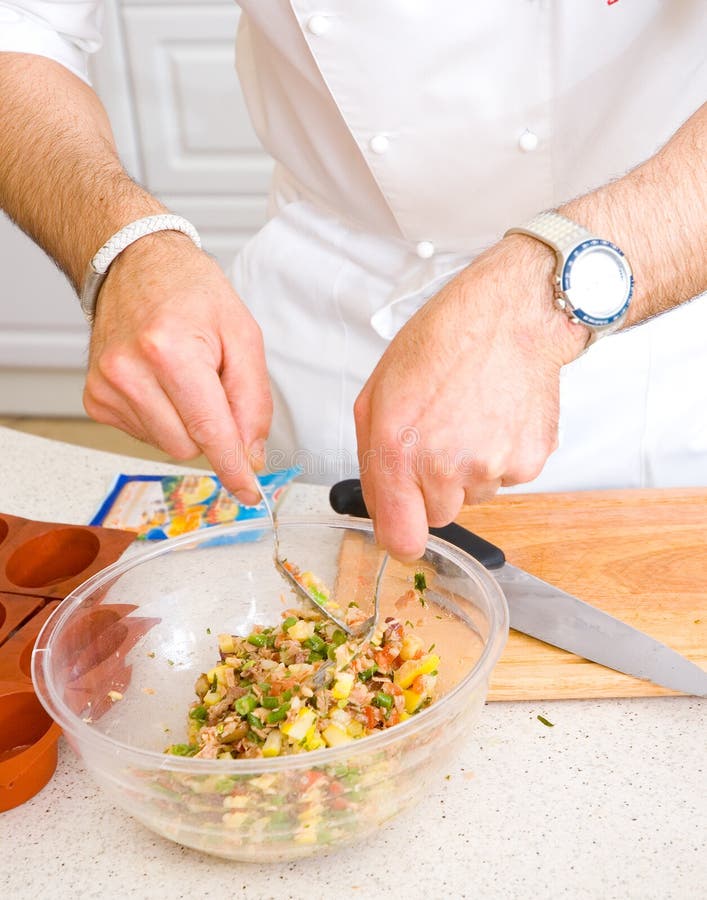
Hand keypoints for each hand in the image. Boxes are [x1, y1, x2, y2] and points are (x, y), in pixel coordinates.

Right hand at [83, 232, 271, 503]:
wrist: (135, 265)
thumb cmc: (190, 292)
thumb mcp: (242, 334)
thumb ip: (253, 398)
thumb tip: (251, 452)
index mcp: (169, 351)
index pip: (208, 430)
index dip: (233, 466)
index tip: (248, 491)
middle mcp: (130, 372)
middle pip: (188, 446)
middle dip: (210, 427)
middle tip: (211, 384)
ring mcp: (107, 387)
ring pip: (167, 445)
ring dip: (186, 423)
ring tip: (183, 378)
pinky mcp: (96, 399)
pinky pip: (145, 436)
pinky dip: (163, 418)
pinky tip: (161, 384)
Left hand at [354, 236, 587, 559]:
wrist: (508, 316)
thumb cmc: (442, 344)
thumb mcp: (376, 397)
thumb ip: (373, 461)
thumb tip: (382, 506)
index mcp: (399, 453)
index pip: (401, 540)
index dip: (401, 535)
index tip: (404, 522)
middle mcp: (446, 468)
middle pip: (438, 516)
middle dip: (433, 488)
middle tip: (439, 437)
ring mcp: (491, 468)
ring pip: (473, 496)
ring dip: (468, 470)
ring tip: (469, 417)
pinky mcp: (529, 462)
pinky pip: (507, 479)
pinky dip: (501, 456)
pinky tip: (496, 417)